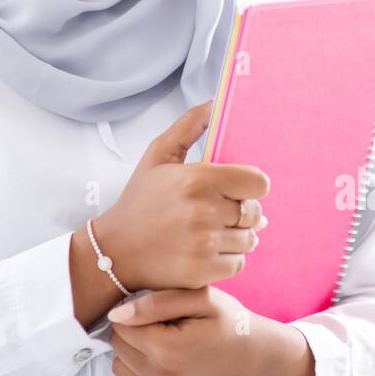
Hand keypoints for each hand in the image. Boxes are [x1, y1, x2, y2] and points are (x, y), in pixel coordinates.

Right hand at [93, 101, 269, 291]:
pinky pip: (239, 263)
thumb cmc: (140, 199)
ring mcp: (204, 245)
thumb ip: (188, 127)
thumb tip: (214, 104)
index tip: (237, 189)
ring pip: (250, 239)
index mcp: (197, 179)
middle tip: (218, 211)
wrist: (115, 249)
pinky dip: (228, 258)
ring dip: (236, 236)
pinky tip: (207, 249)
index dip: (251, 186)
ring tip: (211, 231)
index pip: (259, 183)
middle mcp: (203, 212)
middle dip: (242, 212)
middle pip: (256, 212)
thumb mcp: (157, 156)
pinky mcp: (203, 272)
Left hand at [107, 286, 314, 375]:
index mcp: (166, 347)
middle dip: (133, 326)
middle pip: (117, 342)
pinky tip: (161, 351)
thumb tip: (117, 312)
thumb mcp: (201, 299)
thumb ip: (157, 302)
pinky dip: (139, 362)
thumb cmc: (231, 324)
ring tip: (163, 335)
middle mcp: (159, 375)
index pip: (119, 322)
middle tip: (163, 319)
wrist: (255, 357)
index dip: (135, 307)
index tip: (157, 305)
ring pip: (119, 361)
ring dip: (134, 346)